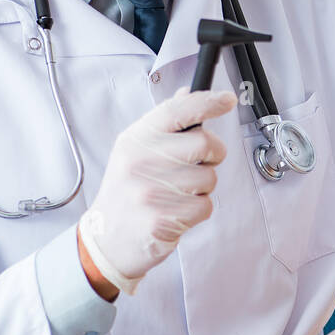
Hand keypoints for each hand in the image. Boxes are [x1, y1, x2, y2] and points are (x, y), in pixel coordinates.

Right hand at [79, 87, 236, 295]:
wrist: (107, 240)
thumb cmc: (127, 192)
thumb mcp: (135, 151)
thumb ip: (164, 124)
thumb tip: (188, 94)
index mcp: (136, 139)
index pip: (178, 110)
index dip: (209, 101)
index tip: (227, 100)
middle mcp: (140, 161)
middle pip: (205, 143)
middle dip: (213, 154)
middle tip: (198, 164)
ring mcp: (150, 191)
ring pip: (209, 177)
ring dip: (203, 187)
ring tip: (177, 193)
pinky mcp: (162, 219)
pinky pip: (205, 206)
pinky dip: (198, 210)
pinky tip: (176, 212)